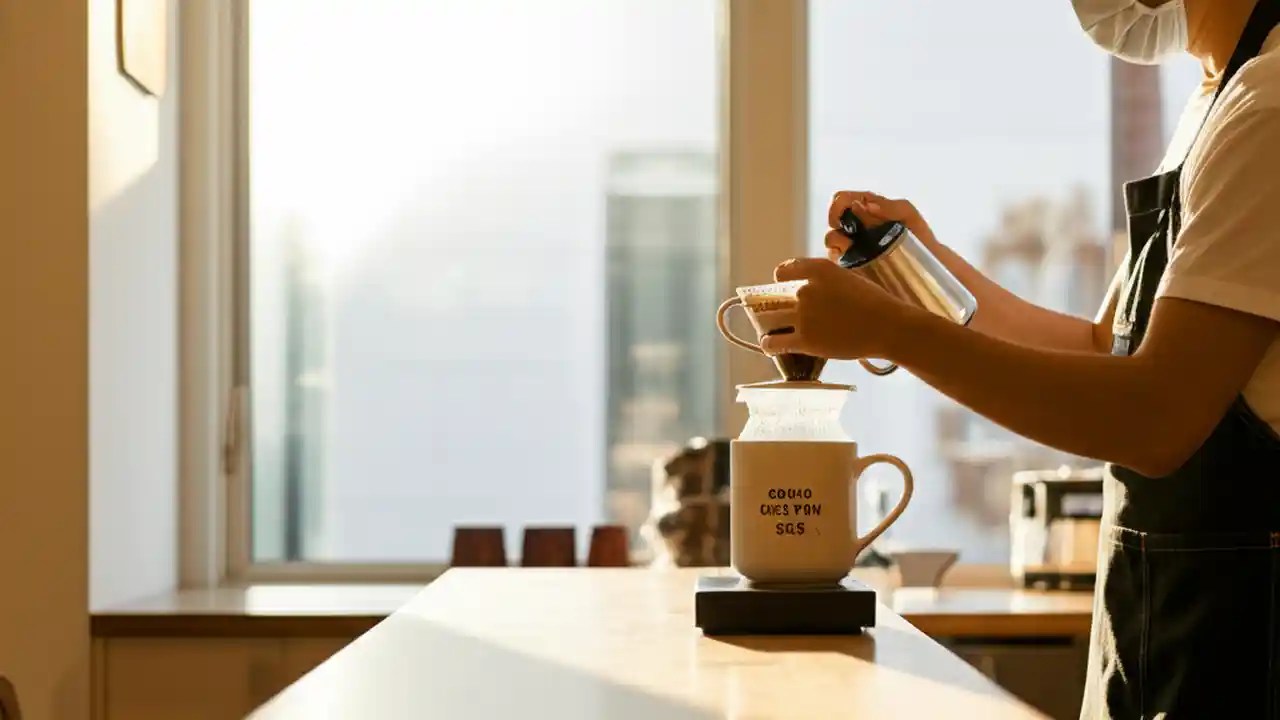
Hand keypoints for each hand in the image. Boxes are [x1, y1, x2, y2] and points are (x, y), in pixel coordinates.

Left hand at [760, 258, 916, 360]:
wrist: (889, 327)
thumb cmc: (875, 303)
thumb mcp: (849, 278)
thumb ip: (827, 280)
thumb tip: (813, 287)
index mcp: (818, 270)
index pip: (784, 271)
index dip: (782, 280)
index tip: (783, 287)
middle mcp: (806, 289)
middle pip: (776, 297)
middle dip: (778, 306)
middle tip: (782, 314)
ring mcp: (804, 315)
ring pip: (772, 320)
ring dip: (770, 325)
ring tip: (772, 331)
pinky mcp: (805, 340)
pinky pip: (774, 342)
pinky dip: (769, 343)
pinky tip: (770, 345)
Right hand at [824, 191, 939, 261]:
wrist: (927, 266)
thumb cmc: (918, 237)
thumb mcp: (908, 214)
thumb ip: (891, 206)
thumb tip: (867, 206)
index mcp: (867, 208)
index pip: (842, 199)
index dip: (838, 206)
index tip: (841, 217)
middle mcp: (856, 225)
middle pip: (833, 220)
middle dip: (836, 225)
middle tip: (849, 234)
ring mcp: (852, 246)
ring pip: (831, 241)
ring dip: (838, 244)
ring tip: (854, 250)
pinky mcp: (852, 265)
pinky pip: (836, 261)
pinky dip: (839, 260)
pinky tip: (853, 262)